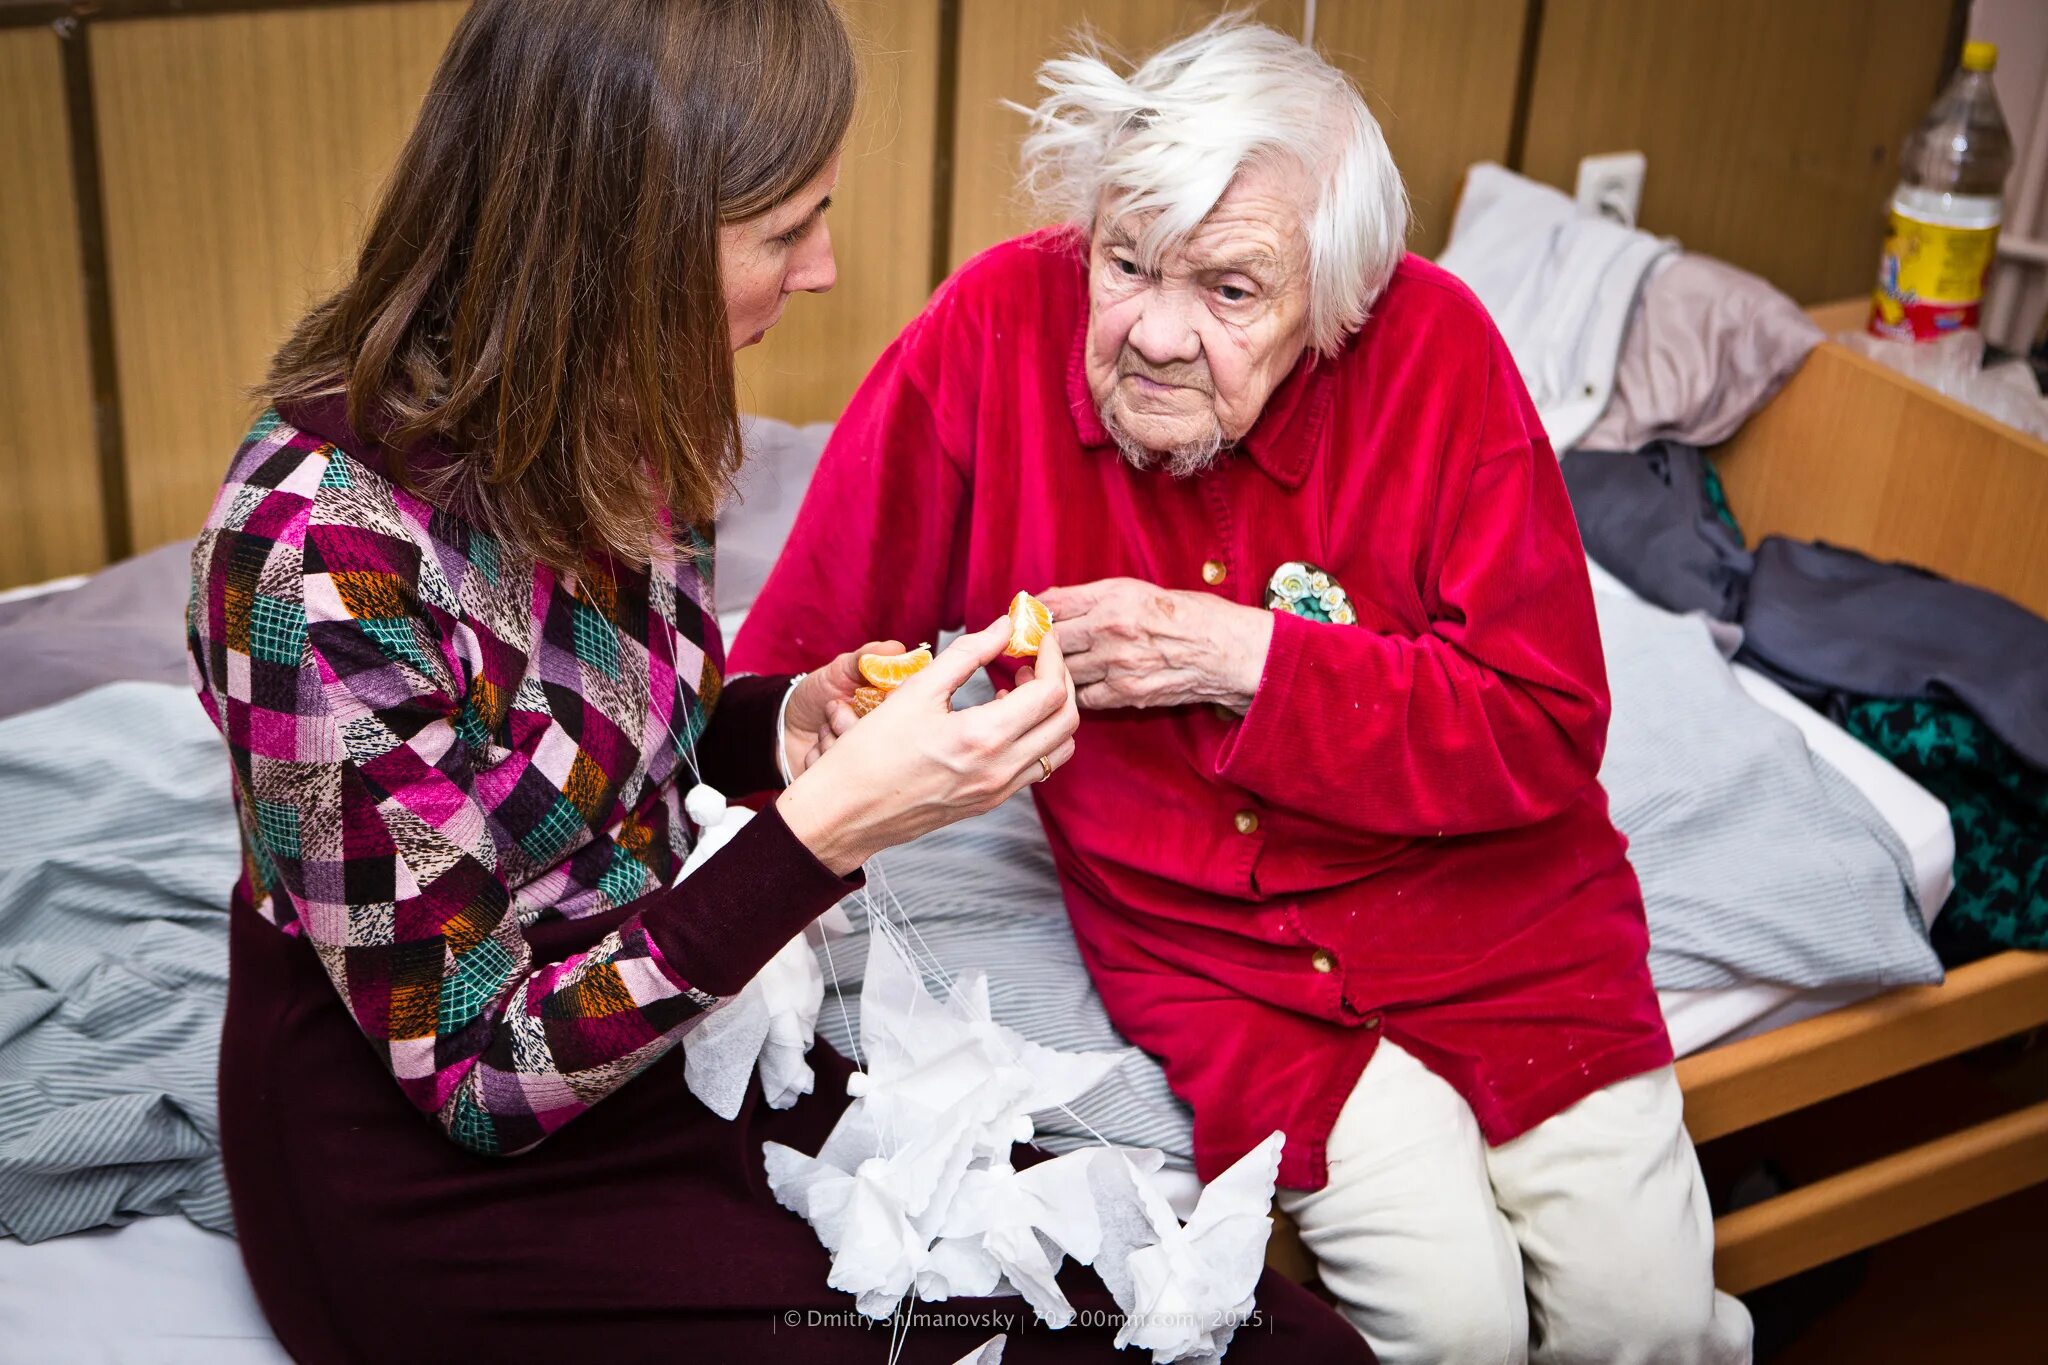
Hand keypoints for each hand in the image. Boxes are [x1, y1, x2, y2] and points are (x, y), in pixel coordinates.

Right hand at [774, 617, 1079, 874]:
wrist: (847, 811)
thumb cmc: (871, 752)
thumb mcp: (916, 690)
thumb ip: (968, 653)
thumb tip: (1005, 627)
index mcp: (983, 737)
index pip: (1050, 691)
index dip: (1051, 655)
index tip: (1038, 635)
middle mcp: (1001, 769)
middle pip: (1066, 720)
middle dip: (1060, 679)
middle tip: (1033, 656)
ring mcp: (999, 791)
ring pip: (1059, 748)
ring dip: (1052, 712)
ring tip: (1019, 685)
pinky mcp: (991, 802)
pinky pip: (1036, 767)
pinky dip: (1037, 737)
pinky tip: (1003, 717)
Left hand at [780, 639, 905, 778]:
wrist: (784, 726)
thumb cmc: (816, 696)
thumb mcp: (838, 670)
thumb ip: (866, 658)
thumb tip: (897, 648)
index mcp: (891, 713)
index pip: (906, 712)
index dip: (886, 708)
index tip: (864, 700)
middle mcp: (883, 741)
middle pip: (881, 740)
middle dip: (847, 722)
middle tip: (832, 709)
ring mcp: (865, 764)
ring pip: (857, 759)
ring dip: (829, 740)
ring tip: (821, 729)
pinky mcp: (846, 783)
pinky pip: (836, 774)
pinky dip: (818, 757)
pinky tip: (816, 748)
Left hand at [1038, 577, 1273, 712]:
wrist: (1227, 651)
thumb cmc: (1190, 615)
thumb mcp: (1140, 591)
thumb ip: (1095, 597)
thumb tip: (1053, 602)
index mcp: (1114, 596)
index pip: (1055, 604)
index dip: (1034, 613)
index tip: (1026, 618)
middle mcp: (1111, 628)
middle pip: (1051, 639)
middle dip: (1036, 644)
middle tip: (1028, 648)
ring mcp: (1117, 664)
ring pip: (1064, 671)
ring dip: (1053, 671)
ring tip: (1047, 669)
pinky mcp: (1127, 693)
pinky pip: (1084, 696)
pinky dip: (1078, 692)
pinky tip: (1081, 685)